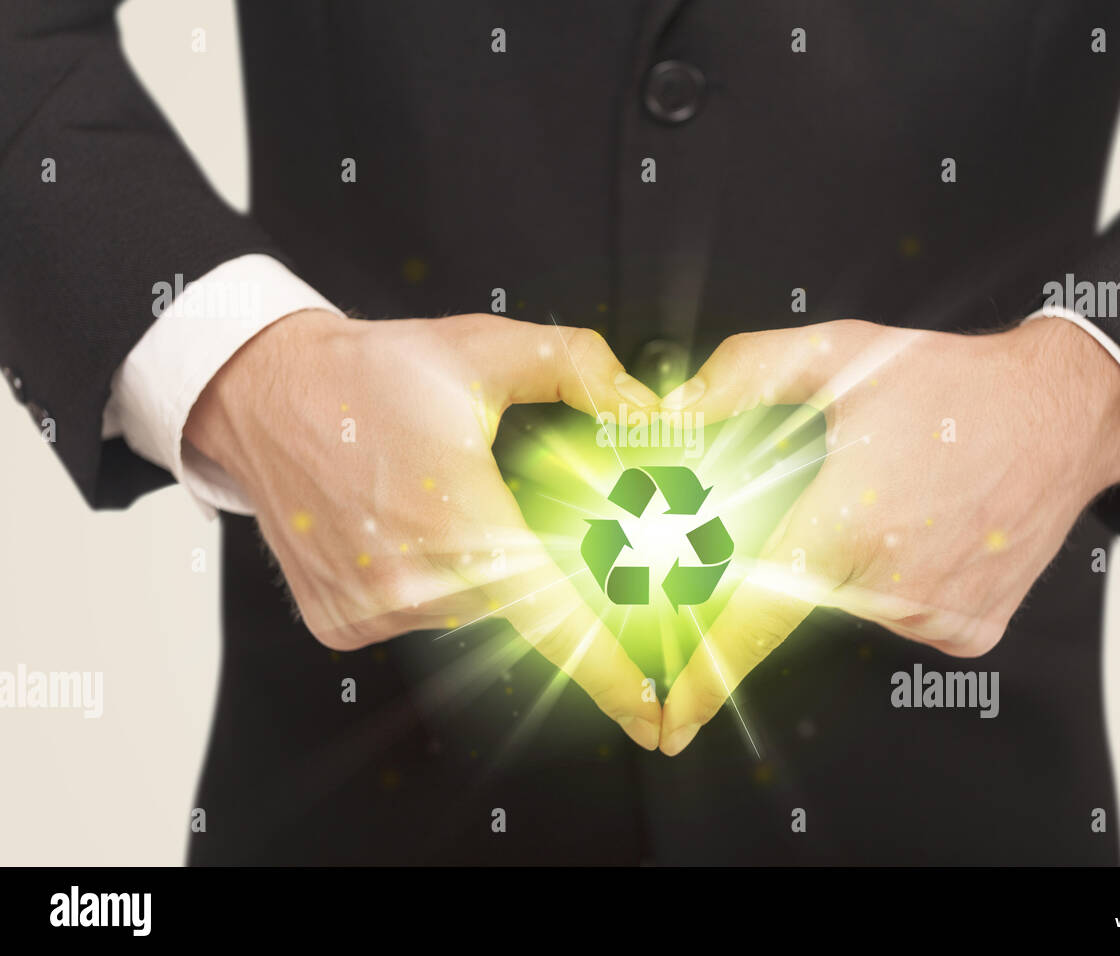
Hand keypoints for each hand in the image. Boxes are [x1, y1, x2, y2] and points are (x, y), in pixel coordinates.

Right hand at [184, 309, 663, 748]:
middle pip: (515, 595)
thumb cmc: (369, 374)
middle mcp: (411, 580)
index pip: (551, 616)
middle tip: (479, 491)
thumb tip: (648, 411)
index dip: (606, 670)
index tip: (645, 712)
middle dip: (521, 553)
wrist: (263, 395)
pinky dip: (421, 578)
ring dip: (470, 563)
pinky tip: (393, 523)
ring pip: (467, 605)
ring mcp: (372, 610)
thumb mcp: (488, 348)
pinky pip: (414, 613)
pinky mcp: (341, 624)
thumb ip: (582, 370)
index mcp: (458, 521)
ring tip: (425, 494)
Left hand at [656, 317, 1119, 754]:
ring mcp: (934, 615)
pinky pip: (900, 615)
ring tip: (896, 498)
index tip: (674, 716)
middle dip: (798, 547)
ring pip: (848, 602)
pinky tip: (927, 528)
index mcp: (848, 524)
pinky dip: (897, 579)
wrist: (1065, 414)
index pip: (754, 616)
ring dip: (849, 560)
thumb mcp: (840, 353)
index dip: (706, 672)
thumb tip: (678, 409)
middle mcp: (892, 583)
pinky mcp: (966, 630)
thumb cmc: (956, 386)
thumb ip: (745, 373)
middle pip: (796, 591)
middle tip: (847, 491)